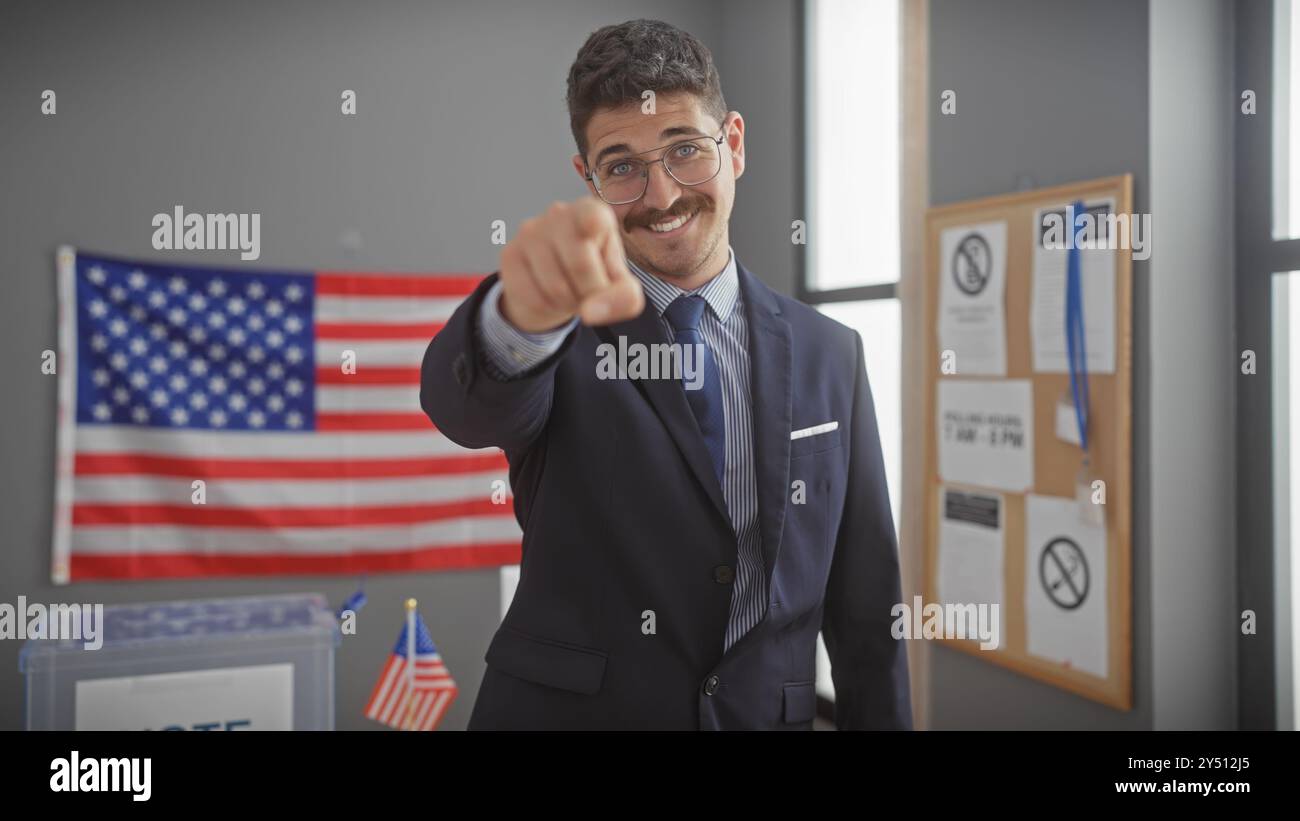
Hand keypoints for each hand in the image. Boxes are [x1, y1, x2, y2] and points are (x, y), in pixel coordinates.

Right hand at [498, 196, 644, 331]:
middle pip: (580, 264)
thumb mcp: (620, 286)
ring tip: (571, 292)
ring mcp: (530, 232)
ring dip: (569, 303)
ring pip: (556, 287)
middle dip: (591, 292)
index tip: (592, 226)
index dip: (593, 223)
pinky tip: (549, 296)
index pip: (592, 213)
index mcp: (593, 212)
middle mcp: (559, 214)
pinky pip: (534, 297)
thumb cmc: (593, 274)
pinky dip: (548, 308)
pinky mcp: (510, 254)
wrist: (553, 285)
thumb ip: (625, 297)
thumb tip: (592, 312)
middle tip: (591, 293)